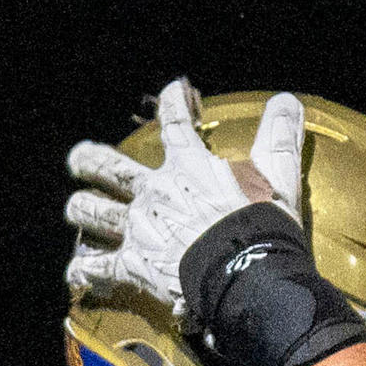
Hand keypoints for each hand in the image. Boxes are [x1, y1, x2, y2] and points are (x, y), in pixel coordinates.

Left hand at [64, 79, 296, 323]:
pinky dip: (84, 272)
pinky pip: (98, 269)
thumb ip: (279, 138)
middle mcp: (154, 193)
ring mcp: (138, 229)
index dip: (175, 102)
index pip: (176, 122)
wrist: (244, 274)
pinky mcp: (132, 267)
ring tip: (76, 208)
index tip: (176, 90)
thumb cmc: (261, 227)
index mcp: (187, 168)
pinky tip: (78, 274)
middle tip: (78, 160)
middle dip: (88, 161)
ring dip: (81, 210)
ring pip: (92, 213)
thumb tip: (288, 101)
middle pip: (109, 168)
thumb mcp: (277, 176)